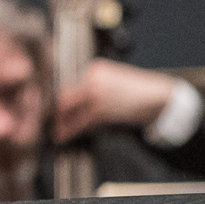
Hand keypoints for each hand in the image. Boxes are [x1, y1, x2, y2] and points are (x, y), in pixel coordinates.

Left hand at [53, 58, 178, 143]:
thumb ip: (92, 85)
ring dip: (60, 122)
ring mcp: (97, 94)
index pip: (68, 82)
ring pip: (70, 110)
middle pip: (64, 95)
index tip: (47, 103)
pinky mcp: (103, 110)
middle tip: (45, 118)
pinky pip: (82, 121)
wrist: (159, 96)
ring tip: (54, 131)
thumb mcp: (111, 79)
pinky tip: (63, 135)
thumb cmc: (136, 89)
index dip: (56, 96)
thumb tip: (72, 98)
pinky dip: (70, 130)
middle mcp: (93, 79)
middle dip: (54, 109)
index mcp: (94, 68)